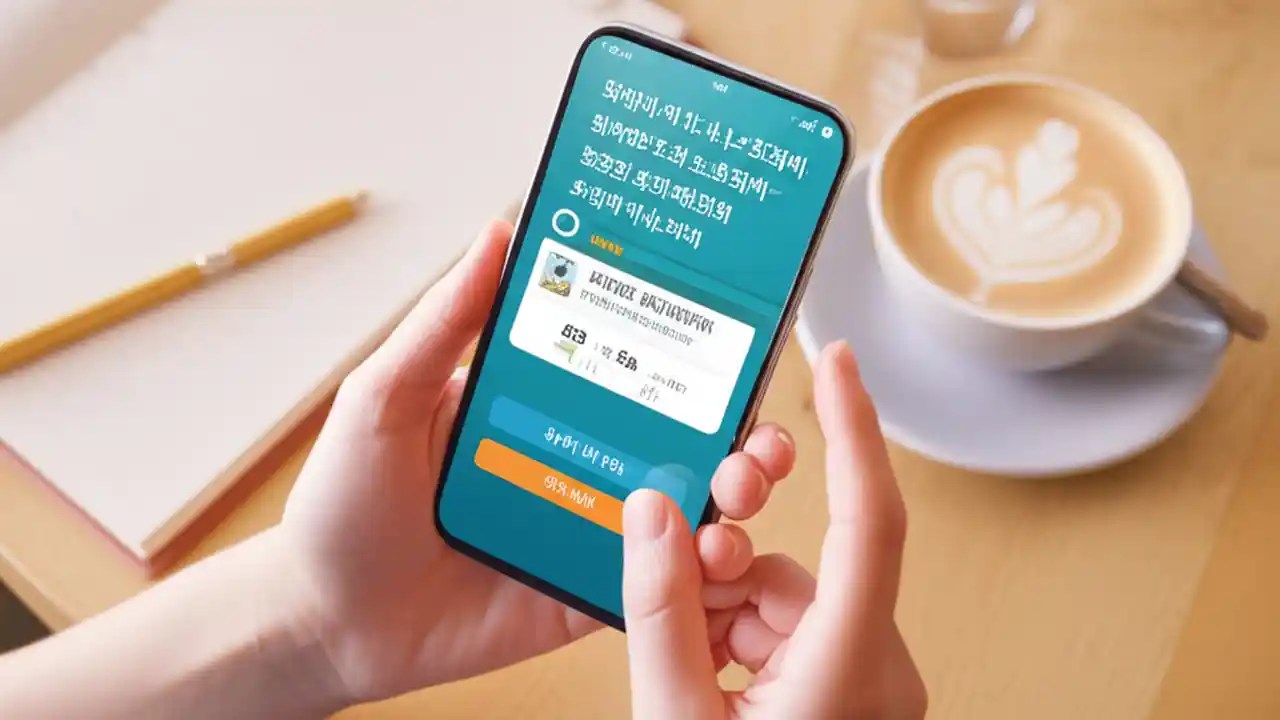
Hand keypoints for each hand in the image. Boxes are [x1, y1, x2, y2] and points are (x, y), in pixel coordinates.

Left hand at [278, 221, 795, 703]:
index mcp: (538, 397)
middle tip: (757, 429)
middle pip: (676, 431)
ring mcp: (584, 526)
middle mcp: (574, 454)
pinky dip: (699, 572)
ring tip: (744, 487)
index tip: (737, 320)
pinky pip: (653, 580)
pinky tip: (720, 558)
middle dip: (736, 425)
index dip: (687, 340)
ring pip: (682, 504)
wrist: (325, 623)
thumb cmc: (343, 505)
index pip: (627, 357)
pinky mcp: (583, 592)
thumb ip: (445, 322)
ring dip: (731, 493)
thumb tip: (499, 232)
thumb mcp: (383, 397)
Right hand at [622, 342, 926, 718]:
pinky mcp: (849, 692)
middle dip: (725, 576)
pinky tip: (704, 676)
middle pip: (797, 570)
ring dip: (724, 614)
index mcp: (852, 668)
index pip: (868, 521)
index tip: (840, 365)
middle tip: (677, 599)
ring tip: (684, 667)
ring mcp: (866, 682)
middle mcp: (877, 669)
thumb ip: (661, 611)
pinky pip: (789, 632)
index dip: (853, 430)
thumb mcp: (675, 715)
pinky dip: (739, 638)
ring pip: (785, 599)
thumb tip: (653, 513)